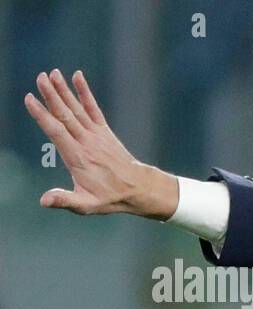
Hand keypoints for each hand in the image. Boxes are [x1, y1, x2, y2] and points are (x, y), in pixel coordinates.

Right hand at [23, 69, 177, 218]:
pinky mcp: (104, 131)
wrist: (138, 189)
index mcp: (77, 157)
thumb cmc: (109, 198)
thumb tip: (43, 201)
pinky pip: (93, 109)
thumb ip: (65, 200)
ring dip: (64, 91)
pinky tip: (77, 77)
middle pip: (66, 115)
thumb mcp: (86, 205)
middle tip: (39, 77)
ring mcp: (96, 135)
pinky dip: (85, 93)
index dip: (42, 115)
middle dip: (52, 96)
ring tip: (52, 73)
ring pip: (77, 109)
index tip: (29, 99)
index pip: (57, 131)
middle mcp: (86, 142)